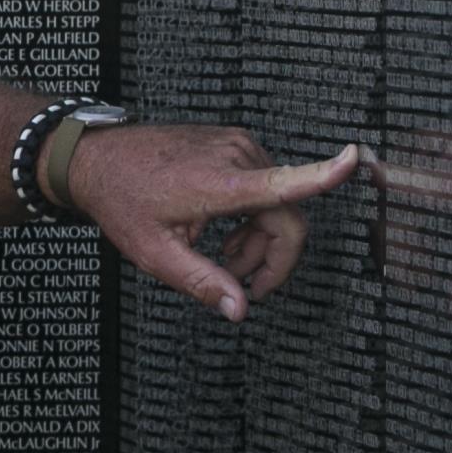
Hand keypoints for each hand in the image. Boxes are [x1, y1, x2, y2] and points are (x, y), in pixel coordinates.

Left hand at [64, 126, 362, 319]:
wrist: (97, 159)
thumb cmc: (122, 202)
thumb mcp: (155, 253)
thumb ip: (200, 281)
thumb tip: (239, 309)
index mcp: (221, 183)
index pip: (283, 182)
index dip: (325, 175)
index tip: (354, 158)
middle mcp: (237, 156)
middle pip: (286, 217)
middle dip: (271, 258)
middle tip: (240, 286)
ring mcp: (238, 145)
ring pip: (276, 203)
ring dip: (258, 239)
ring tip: (221, 260)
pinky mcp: (234, 143)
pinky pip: (264, 185)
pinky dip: (251, 216)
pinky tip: (221, 233)